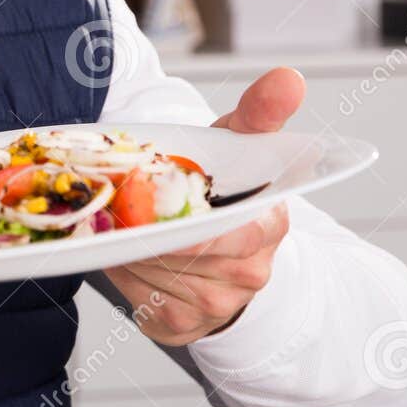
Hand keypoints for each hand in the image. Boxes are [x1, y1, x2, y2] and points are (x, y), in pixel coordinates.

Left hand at [101, 67, 302, 346]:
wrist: (216, 243)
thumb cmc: (226, 184)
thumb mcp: (241, 143)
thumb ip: (259, 112)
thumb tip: (290, 78)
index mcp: (268, 226)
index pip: (224, 227)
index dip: (179, 214)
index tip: (145, 191)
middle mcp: (249, 273)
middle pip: (177, 250)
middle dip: (142, 222)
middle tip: (117, 197)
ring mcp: (217, 305)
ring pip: (150, 270)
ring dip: (125, 243)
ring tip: (120, 219)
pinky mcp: (179, 328)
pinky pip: (133, 296)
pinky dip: (119, 269)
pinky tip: (123, 250)